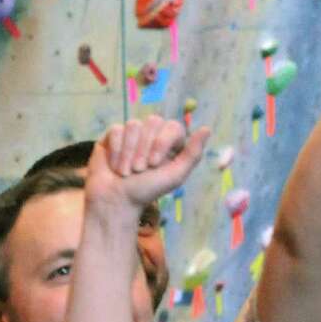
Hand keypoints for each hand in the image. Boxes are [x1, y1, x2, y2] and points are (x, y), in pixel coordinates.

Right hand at [86, 118, 209, 211]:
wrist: (116, 200)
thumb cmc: (148, 190)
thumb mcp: (175, 175)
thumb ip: (193, 154)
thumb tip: (207, 129)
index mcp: (171, 142)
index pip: (173, 126)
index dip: (162, 142)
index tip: (154, 164)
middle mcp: (153, 134)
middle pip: (153, 121)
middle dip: (144, 148)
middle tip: (139, 170)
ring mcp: (133, 133)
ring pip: (133, 125)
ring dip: (129, 151)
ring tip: (126, 171)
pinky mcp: (113, 136)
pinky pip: (116, 130)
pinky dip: (116, 149)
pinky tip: (115, 165)